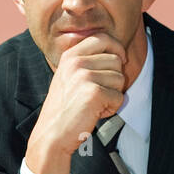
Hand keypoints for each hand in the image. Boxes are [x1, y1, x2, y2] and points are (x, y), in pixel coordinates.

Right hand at [25, 32, 125, 173]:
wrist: (52, 135)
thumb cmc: (64, 110)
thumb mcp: (69, 78)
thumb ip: (87, 63)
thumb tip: (119, 55)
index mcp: (70, 56)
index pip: (102, 38)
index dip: (116, 47)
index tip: (121, 59)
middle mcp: (76, 63)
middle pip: (116, 60)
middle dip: (114, 80)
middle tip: (98, 95)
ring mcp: (85, 76)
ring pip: (120, 79)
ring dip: (113, 95)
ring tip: (94, 105)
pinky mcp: (94, 93)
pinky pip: (119, 97)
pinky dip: (111, 109)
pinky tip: (95, 114)